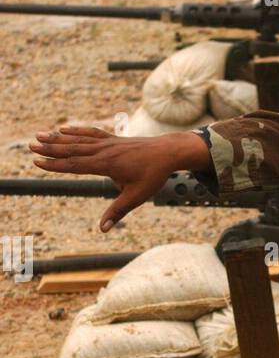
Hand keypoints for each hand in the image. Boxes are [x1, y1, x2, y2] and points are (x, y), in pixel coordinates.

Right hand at [29, 126, 210, 230]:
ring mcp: (108, 143)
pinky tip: (64, 128)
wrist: (168, 153)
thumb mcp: (136, 197)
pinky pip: (90, 133)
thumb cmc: (153, 176)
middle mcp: (104, 151)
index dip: (55, 164)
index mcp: (107, 165)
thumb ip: (117, 212)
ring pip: (78, 139)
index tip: (37, 162)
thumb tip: (102, 229)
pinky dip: (76, 130)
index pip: (75, 164)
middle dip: (50, 148)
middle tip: (30, 145)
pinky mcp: (112, 139)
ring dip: (58, 137)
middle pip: (72, 149)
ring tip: (39, 134)